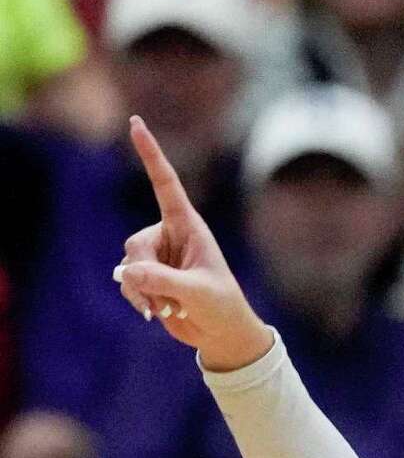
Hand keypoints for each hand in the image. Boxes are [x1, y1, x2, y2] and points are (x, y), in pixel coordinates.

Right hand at [114, 117, 273, 372]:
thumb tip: (127, 273)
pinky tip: (156, 313)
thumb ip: (163, 282)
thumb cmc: (221, 307)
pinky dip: (138, 299)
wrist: (222, 335)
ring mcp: (159, 257)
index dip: (151, 153)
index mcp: (188, 226)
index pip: (165, 183)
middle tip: (164, 298)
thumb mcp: (197, 293)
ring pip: (129, 265)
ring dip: (141, 291)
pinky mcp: (150, 278)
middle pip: (137, 244)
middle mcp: (170, 236)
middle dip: (142, 273)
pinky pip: (128, 281)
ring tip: (165, 308)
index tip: (136, 122)